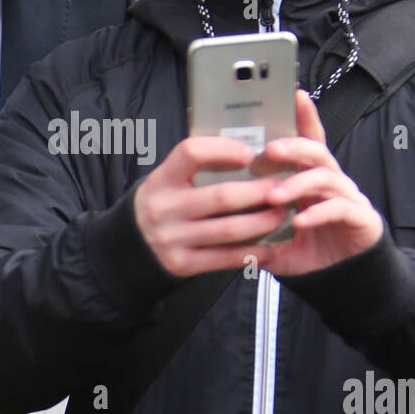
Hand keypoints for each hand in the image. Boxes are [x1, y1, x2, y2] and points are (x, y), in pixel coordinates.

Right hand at [132, 135, 295, 277]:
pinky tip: (270, 246)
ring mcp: (173, 238)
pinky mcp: (183, 264)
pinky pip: (226, 258)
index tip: (249, 154)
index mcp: (162, 179)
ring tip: (281, 215)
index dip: (224, 150)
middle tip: (282, 188)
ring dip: (263, 222)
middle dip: (260, 192)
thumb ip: (198, 168)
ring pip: (230, 230)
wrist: (132, 247)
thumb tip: (249, 153)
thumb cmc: (164, 203)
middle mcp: (165, 208)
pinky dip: (252, 252)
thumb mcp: (168, 180)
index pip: (191, 153)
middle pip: (222, 197)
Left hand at [253, 91, 382, 275]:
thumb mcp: (276, 234)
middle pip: (316, 152)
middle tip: (270, 150)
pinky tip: (299, 221)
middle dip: (294, 146)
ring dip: (298, 184)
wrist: (344, 274)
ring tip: (275, 196)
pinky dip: (317, 213)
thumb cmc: (310, 247)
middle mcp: (331, 181)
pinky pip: (339, 208)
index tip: (294, 95)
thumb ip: (255, 222)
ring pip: (326, 177)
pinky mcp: (360, 217)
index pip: (308, 140)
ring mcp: (348, 197)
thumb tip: (219, 213)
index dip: (305, 117)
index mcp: (311, 177)